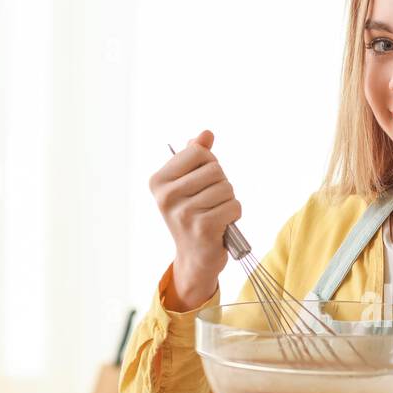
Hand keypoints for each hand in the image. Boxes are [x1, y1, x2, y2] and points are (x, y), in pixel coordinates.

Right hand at [149, 129, 239, 310]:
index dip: (210, 164)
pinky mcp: (203, 227)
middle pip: (215, 169)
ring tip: (215, 214)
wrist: (194, 258)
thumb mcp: (189, 184)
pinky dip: (234, 215)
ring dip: (228, 201)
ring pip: (227, 188)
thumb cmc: (193, 216)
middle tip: (211, 203)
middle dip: (221, 184)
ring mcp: (183, 212)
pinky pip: (234, 206)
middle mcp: (166, 196)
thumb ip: (196, 157)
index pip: (197, 152)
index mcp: (158, 181)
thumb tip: (206, 134)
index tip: (203, 182)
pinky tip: (222, 225)